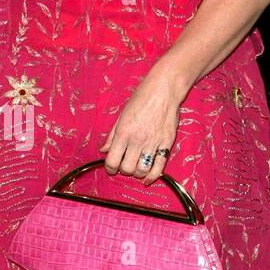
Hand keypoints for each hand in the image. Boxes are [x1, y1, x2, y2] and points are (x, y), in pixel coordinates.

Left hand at [99, 67, 181, 185]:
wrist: (163, 90)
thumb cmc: (141, 99)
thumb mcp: (121, 115)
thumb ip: (112, 135)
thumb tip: (103, 150)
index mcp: (123, 133)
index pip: (112, 160)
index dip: (109, 168)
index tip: (111, 168)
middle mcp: (137, 140)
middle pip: (127, 168)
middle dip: (123, 170)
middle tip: (124, 165)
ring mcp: (153, 143)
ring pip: (142, 170)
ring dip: (137, 173)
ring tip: (136, 168)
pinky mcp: (166, 143)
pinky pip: (159, 167)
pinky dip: (152, 176)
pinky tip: (147, 179)